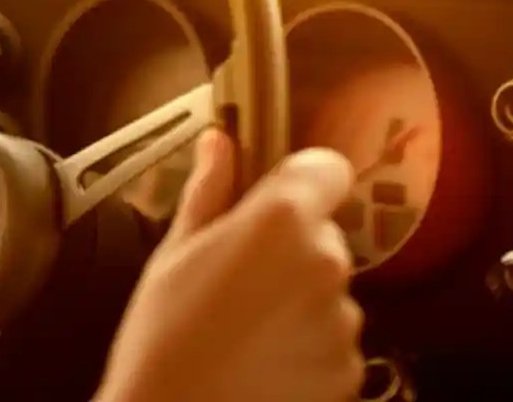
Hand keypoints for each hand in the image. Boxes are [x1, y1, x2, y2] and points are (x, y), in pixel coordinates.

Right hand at [97, 129, 363, 401]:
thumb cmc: (162, 339)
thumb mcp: (173, 255)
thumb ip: (209, 191)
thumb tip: (219, 140)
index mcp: (280, 221)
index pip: (326, 168)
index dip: (302, 180)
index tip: (271, 203)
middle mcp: (325, 263)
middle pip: (323, 235)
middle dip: (290, 251)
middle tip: (237, 283)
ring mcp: (343, 321)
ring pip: (328, 292)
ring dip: (299, 303)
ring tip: (244, 332)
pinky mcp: (351, 371)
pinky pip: (333, 342)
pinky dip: (308, 349)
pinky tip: (262, 364)